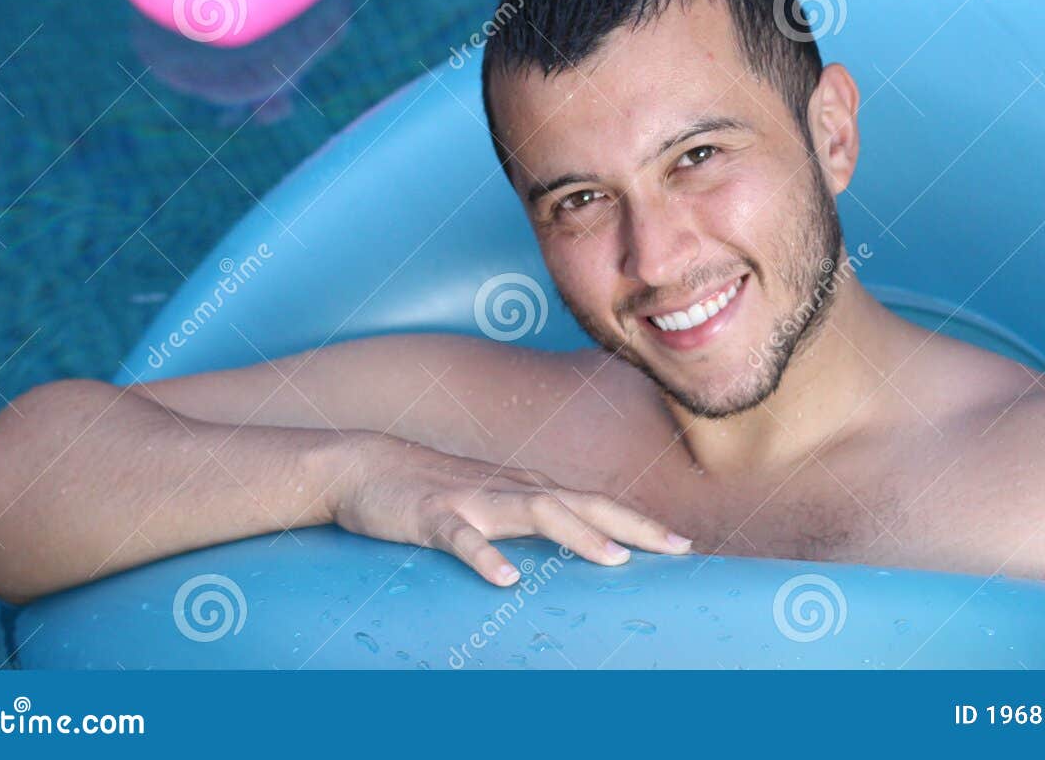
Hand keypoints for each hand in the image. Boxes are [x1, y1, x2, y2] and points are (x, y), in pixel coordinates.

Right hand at [331, 435, 691, 585]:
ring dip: (577, 534)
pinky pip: (461, 538)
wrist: (362, 464)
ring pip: (534, 512)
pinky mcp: (432, 515)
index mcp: (526, 489)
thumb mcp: (490, 504)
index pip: (594, 503)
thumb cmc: (431, 489)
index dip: (638, 522)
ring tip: (615, 560)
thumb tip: (574, 543)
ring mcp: (472, 499)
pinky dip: (485, 556)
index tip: (682, 545)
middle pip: (581, 502)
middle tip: (676, 548)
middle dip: (632, 524)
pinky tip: (506, 580)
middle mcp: (509, 489)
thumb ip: (528, 519)